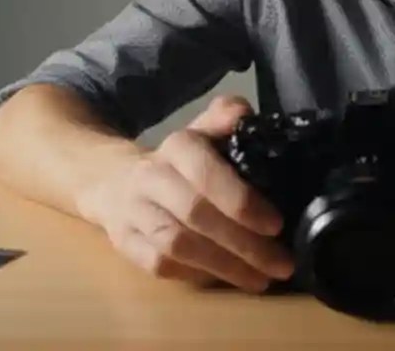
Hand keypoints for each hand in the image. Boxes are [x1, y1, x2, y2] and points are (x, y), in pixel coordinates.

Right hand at [74, 95, 294, 291]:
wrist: (112, 179)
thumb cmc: (177, 160)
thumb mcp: (202, 129)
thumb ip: (225, 116)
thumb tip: (244, 114)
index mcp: (177, 146)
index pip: (206, 174)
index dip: (241, 202)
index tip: (276, 224)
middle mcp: (150, 178)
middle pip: (196, 215)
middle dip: (243, 243)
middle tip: (281, 263)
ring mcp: (133, 213)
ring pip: (177, 245)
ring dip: (223, 267)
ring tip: (261, 279)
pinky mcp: (124, 243)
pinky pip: (159, 265)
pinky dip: (195, 276)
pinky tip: (226, 280)